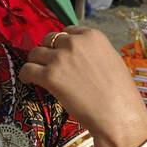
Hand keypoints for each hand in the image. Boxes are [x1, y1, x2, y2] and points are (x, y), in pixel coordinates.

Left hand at [19, 27, 146, 146]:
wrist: (118, 114)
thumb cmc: (121, 94)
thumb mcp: (112, 61)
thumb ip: (94, 53)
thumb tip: (81, 58)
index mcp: (92, 36)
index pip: (68, 31)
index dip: (62, 44)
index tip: (61, 53)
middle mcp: (74, 42)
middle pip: (49, 39)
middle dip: (48, 50)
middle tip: (50, 64)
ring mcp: (60, 58)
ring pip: (35, 53)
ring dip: (36, 63)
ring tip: (38, 74)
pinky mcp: (49, 76)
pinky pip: (27, 69)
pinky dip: (26, 75)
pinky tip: (29, 81)